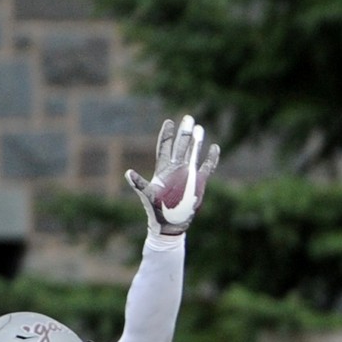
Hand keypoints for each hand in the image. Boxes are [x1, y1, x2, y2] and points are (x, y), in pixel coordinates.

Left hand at [126, 115, 220, 246]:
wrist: (170, 223)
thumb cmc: (156, 209)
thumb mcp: (147, 196)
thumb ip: (139, 184)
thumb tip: (127, 173)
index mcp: (163, 169)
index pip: (165, 147)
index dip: (167, 134)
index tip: (170, 121)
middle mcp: (176, 169)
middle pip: (181, 146)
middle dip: (185, 133)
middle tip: (189, 118)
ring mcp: (188, 174)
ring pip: (193, 154)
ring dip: (197, 142)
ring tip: (200, 128)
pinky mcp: (198, 182)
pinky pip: (206, 167)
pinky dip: (211, 158)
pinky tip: (214, 148)